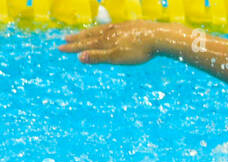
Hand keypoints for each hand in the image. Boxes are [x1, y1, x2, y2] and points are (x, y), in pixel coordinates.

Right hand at [58, 21, 173, 65]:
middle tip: (66, 39)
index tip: (60, 48)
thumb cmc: (138, 51)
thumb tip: (79, 57)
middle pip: (90, 36)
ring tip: (83, 34)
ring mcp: (119, 29)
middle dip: (77, 39)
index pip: (84, 45)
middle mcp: (109, 33)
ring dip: (89, 33)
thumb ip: (99, 57)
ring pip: (100, 31)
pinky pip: (111, 28)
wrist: (157, 37)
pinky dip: (104, 30)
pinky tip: (108, 31)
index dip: (72, 48)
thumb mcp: (117, 57)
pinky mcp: (129, 27)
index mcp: (105, 41)